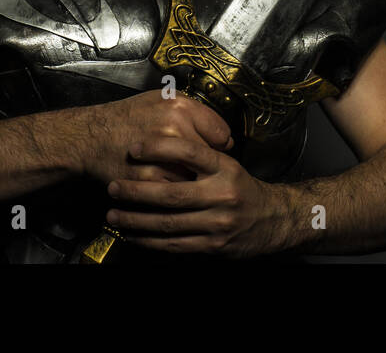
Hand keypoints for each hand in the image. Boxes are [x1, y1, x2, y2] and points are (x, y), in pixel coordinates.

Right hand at [78, 91, 234, 187]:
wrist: (91, 137)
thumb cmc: (128, 118)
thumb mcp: (162, 99)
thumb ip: (196, 113)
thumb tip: (224, 138)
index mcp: (179, 108)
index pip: (221, 134)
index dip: (220, 145)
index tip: (214, 150)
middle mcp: (172, 129)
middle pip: (210, 160)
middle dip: (208, 168)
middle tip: (198, 169)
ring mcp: (160, 156)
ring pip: (195, 179)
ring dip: (194, 184)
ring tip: (184, 180)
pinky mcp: (147, 180)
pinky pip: (175, 194)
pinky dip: (175, 196)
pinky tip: (167, 188)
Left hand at [103, 135, 288, 258]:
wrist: (272, 220)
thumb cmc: (240, 187)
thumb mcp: (227, 164)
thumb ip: (199, 155)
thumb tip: (161, 140)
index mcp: (225, 168)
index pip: (189, 153)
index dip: (159, 148)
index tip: (134, 148)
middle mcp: (222, 195)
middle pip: (172, 194)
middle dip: (136, 192)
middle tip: (113, 187)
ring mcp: (217, 223)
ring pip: (169, 223)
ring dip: (136, 220)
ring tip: (113, 214)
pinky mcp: (212, 246)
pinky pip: (174, 244)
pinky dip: (149, 241)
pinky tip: (132, 235)